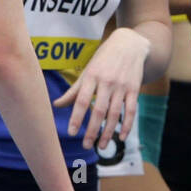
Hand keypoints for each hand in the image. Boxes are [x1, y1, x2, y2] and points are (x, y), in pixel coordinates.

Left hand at [53, 28, 149, 150]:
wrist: (130, 44)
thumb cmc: (104, 59)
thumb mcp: (88, 71)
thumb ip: (74, 90)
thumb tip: (56, 105)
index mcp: (91, 76)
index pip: (82, 100)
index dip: (76, 117)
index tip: (71, 132)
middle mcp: (107, 81)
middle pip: (99, 110)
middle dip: (92, 130)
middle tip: (86, 146)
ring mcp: (122, 86)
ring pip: (115, 113)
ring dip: (109, 131)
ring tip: (102, 146)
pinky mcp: (134, 89)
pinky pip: (131, 110)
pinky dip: (127, 124)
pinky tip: (121, 137)